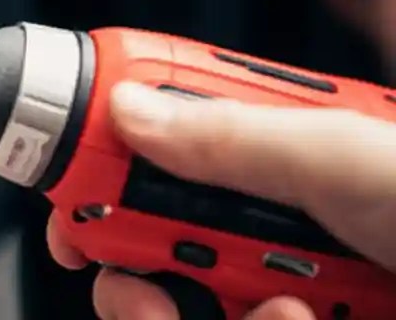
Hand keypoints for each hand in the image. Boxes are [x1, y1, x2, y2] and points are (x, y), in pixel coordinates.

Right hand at [47, 82, 395, 319]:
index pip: (160, 139)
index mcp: (271, 146)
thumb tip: (127, 109)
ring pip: (183, 308)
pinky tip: (311, 318)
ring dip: (214, 315)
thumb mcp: (341, 155)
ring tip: (284, 307)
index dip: (101, 159)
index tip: (69, 188)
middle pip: (150, 241)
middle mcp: (269, 215)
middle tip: (141, 287)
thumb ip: (233, 136)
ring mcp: (284, 281)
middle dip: (132, 271)